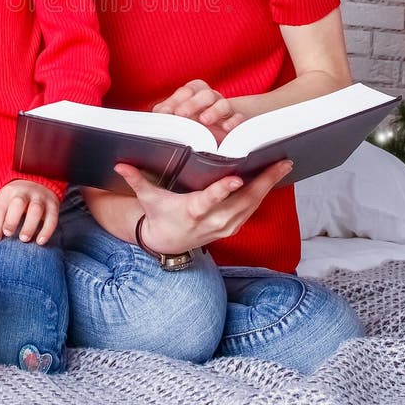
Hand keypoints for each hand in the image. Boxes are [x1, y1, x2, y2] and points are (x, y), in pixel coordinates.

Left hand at [0, 180, 58, 244]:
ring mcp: (40, 197)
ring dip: (29, 226)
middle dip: (11, 221)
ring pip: (36, 209)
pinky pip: (52, 217)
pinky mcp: (53, 204)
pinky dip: (47, 230)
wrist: (38, 184)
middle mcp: (24, 192)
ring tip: (24, 239)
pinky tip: (40, 241)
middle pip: (18, 203)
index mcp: (8, 192)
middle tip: (9, 234)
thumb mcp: (1, 203)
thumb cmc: (14, 200)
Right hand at [114, 159, 292, 253]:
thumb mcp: (148, 198)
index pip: (209, 200)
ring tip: (284, 163)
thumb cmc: (158, 215)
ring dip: (269, 184)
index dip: (223, 190)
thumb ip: (136, 180)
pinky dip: (264, 192)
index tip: (236, 177)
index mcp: (192, 211)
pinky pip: (252, 207)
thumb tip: (119, 163)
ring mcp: (226, 225)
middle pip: (242, 200)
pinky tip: (274, 175)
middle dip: (263, 181)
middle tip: (281, 161)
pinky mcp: (233, 225)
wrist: (167, 243)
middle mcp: (213, 220)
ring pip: (253, 204)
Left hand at [153, 79, 244, 142]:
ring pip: (223, 104)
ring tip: (204, 121)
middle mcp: (211, 98)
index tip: (164, 113)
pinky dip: (234, 122)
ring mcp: (226, 109)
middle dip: (191, 104)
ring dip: (213, 112)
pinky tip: (226, 129)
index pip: (186, 92)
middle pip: (204, 94)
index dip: (174, 101)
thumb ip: (166, 112)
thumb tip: (154, 116)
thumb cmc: (195, 118)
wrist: (222, 125)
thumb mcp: (178, 113)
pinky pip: (239, 118)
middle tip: (180, 114)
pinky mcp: (237, 121)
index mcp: (196, 92)